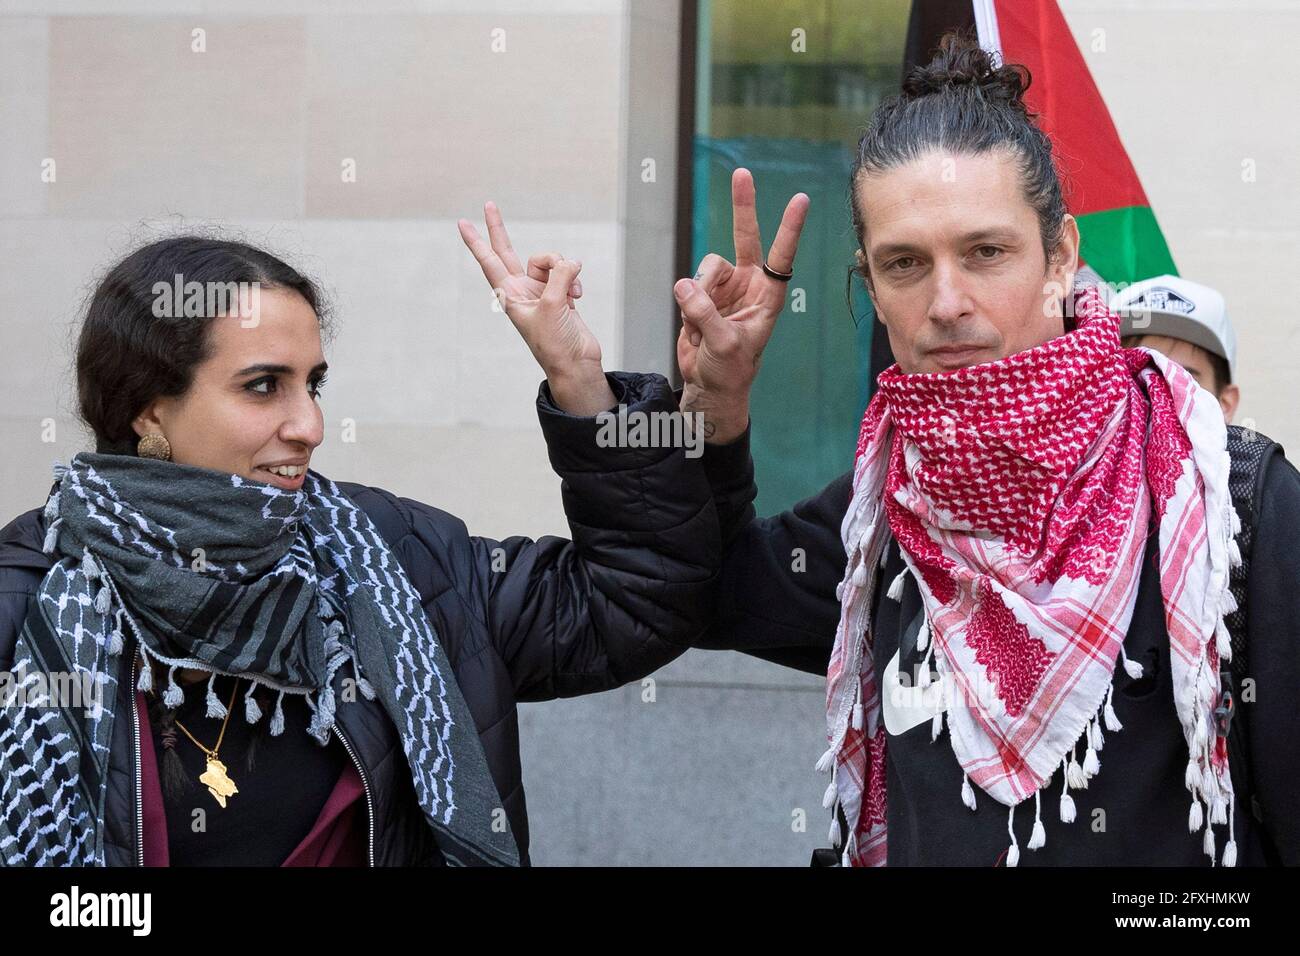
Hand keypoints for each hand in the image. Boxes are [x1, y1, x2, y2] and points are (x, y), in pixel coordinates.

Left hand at [458, 202, 615, 414]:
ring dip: (564, 269)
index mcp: (510, 295)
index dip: (476, 241)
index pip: (489, 261)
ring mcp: (542, 291)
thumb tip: (571, 263)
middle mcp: (523, 289)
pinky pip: (567, 272)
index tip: (462, 223)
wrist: (576, 363)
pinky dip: (575, 280)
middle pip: (508, 251)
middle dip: (499, 229)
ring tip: (571, 291)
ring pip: (550, 261)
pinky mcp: (561, 294)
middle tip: (488, 204)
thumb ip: (559, 275)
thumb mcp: (553, 305)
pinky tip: (579, 296)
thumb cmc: (556, 343)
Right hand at [674, 168, 808, 442]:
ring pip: (706, 268)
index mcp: (768, 296)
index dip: (789, 228)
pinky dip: (686, 306)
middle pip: (746, 237)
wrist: (709, 385)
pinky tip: (694, 327)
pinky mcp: (701, 294)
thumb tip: (685, 285)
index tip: (801, 200)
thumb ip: (706, 315)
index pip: (781, 256)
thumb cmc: (729, 371)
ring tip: (702, 325)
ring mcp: (723, 287)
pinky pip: (688, 285)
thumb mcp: (724, 346)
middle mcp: (748, 284)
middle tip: (742, 173)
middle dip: (743, 206)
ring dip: (700, 294)